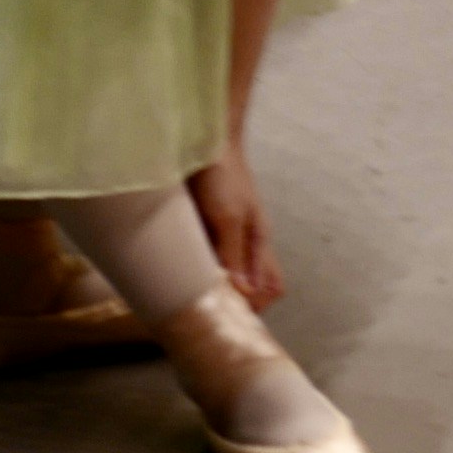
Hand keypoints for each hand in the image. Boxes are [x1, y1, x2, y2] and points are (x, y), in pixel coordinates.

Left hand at [189, 149, 285, 310]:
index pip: (272, 286)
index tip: (230, 311)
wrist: (205, 142)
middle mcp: (245, 243)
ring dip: (214, 286)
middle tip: (208, 309)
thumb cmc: (223, 176)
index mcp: (259, 241)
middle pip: (252, 285)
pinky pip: (207, 259)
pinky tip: (180, 274)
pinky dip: (198, 270)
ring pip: (228, 274)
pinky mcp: (206, 229)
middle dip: (236, 301)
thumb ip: (235, 254)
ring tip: (190, 297)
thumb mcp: (229, 217)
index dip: (256, 304)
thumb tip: (243, 294)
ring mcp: (226, 236)